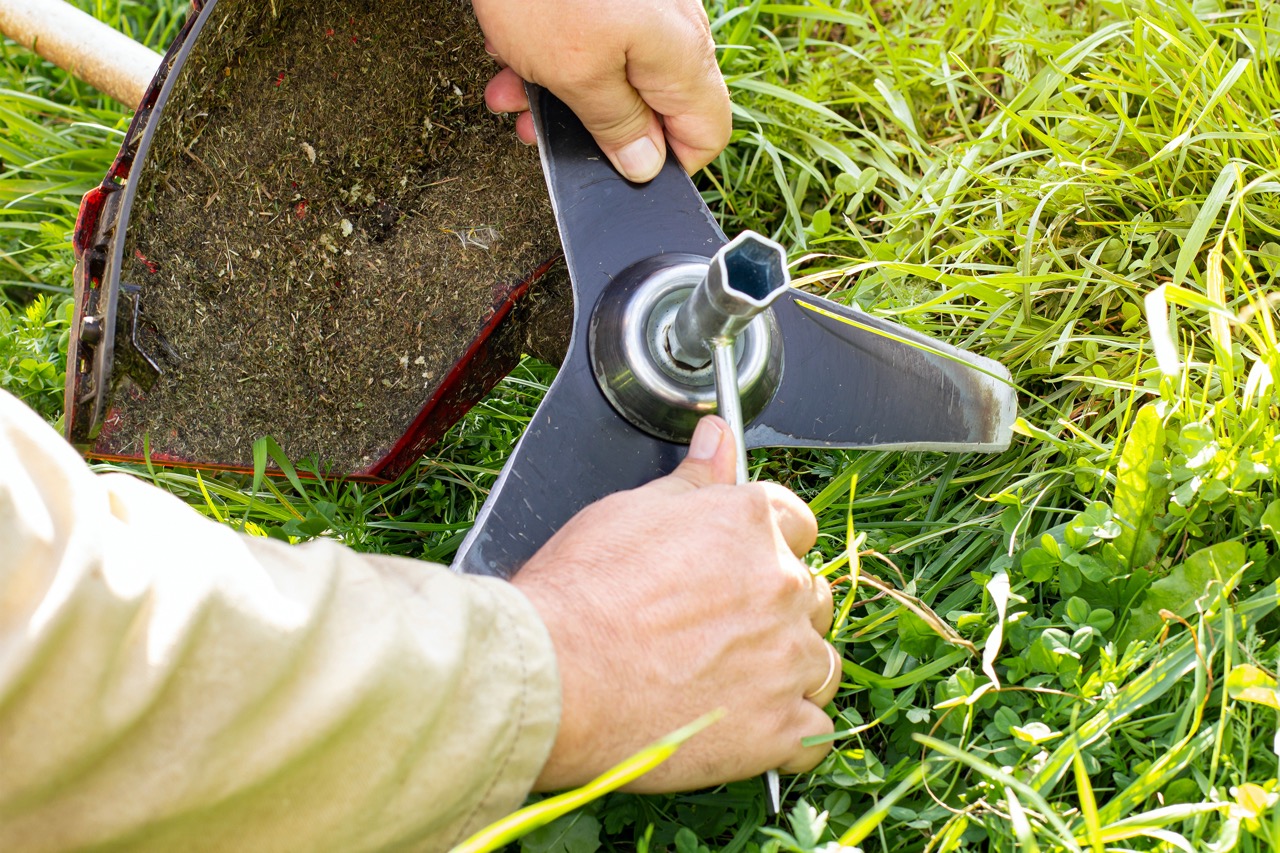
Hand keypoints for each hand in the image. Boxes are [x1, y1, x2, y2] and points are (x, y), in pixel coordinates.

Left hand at [471, 0, 731, 182]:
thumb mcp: (575, 74)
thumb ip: (616, 127)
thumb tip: (647, 167)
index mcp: (682, 57)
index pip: (706, 134)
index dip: (667, 165)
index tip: (621, 172)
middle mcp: (676, 28)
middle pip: (654, 104)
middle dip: (594, 127)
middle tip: (542, 133)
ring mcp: (646, 2)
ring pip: (615, 70)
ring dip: (560, 90)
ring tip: (511, 93)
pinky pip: (594, 34)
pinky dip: (553, 51)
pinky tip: (509, 50)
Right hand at [513, 416, 838, 792]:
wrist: (555, 677)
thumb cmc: (581, 597)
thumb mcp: (631, 511)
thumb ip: (693, 478)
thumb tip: (717, 438)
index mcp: (750, 525)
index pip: (795, 523)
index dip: (767, 544)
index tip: (741, 565)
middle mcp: (781, 585)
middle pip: (810, 592)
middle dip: (776, 608)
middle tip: (720, 628)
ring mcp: (787, 659)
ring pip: (820, 661)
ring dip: (789, 669)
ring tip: (734, 680)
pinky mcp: (780, 727)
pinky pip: (814, 734)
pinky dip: (789, 733)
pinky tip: (749, 727)